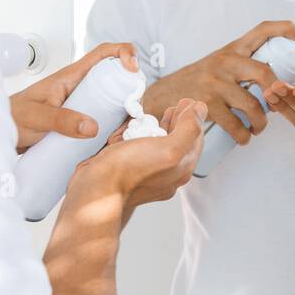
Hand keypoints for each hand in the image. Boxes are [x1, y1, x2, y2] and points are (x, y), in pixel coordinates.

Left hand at [10, 43, 137, 152]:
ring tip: (117, 137)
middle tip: (129, 116)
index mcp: (72, 76)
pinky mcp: (85, 121)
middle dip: (131, 95)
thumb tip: (92, 127)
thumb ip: (61, 120)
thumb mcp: (36, 118)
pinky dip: (115, 132)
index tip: (133, 70)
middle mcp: (83, 87)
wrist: (1, 135)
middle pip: (118, 80)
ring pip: (117, 104)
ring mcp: (86, 104)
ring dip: (124, 119)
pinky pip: (108, 122)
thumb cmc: (13, 118)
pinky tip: (110, 144)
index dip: (123, 54)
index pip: (104, 54)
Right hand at [73, 98, 206, 214]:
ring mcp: (145, 171)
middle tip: (176, 106)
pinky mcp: (125, 168)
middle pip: (177, 141)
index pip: (195, 138)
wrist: (94, 192)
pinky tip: (131, 127)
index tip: (188, 102)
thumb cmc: (129, 172)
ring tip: (157, 114)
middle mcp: (166, 172)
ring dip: (156, 127)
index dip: (193, 117)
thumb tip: (200, 109)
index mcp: (181, 168)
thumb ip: (188, 129)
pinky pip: (135, 148)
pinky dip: (134, 135)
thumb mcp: (168, 148)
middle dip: (177, 122)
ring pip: (155, 144)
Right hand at [140, 20, 294, 145]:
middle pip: (265, 73)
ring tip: (258, 130)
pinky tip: (244, 138)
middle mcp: (225, 61)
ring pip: (254, 106)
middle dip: (278, 93)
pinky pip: (236, 124)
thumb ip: (243, 67)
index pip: (262, 30)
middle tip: (277, 108)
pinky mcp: (207, 103)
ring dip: (261, 124)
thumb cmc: (198, 82)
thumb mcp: (220, 65)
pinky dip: (243, 136)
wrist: (162, 96)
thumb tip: (276, 84)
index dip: (287, 30)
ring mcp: (215, 82)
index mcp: (232, 50)